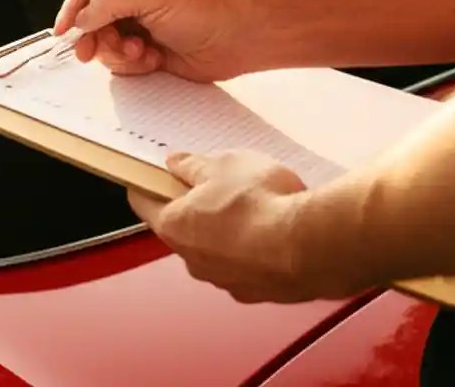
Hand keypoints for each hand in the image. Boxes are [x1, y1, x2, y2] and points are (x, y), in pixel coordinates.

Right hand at [53, 0, 255, 81]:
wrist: (239, 40)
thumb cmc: (204, 10)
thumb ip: (109, 2)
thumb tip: (79, 22)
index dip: (72, 3)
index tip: (68, 29)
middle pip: (86, 16)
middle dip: (92, 36)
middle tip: (90, 53)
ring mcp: (134, 24)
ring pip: (100, 42)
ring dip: (116, 53)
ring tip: (142, 52)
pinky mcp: (142, 50)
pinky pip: (117, 62)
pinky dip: (132, 65)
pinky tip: (154, 60)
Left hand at [127, 151, 362, 303]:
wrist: (311, 247)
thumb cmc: (262, 205)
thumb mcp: (224, 165)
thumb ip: (195, 165)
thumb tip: (178, 163)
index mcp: (174, 226)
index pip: (143, 202)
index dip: (147, 184)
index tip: (154, 173)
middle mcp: (192, 260)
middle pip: (182, 228)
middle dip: (196, 207)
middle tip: (218, 184)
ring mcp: (224, 280)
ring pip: (216, 250)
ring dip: (228, 232)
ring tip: (257, 206)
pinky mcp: (256, 291)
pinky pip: (248, 266)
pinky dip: (256, 251)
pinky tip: (276, 231)